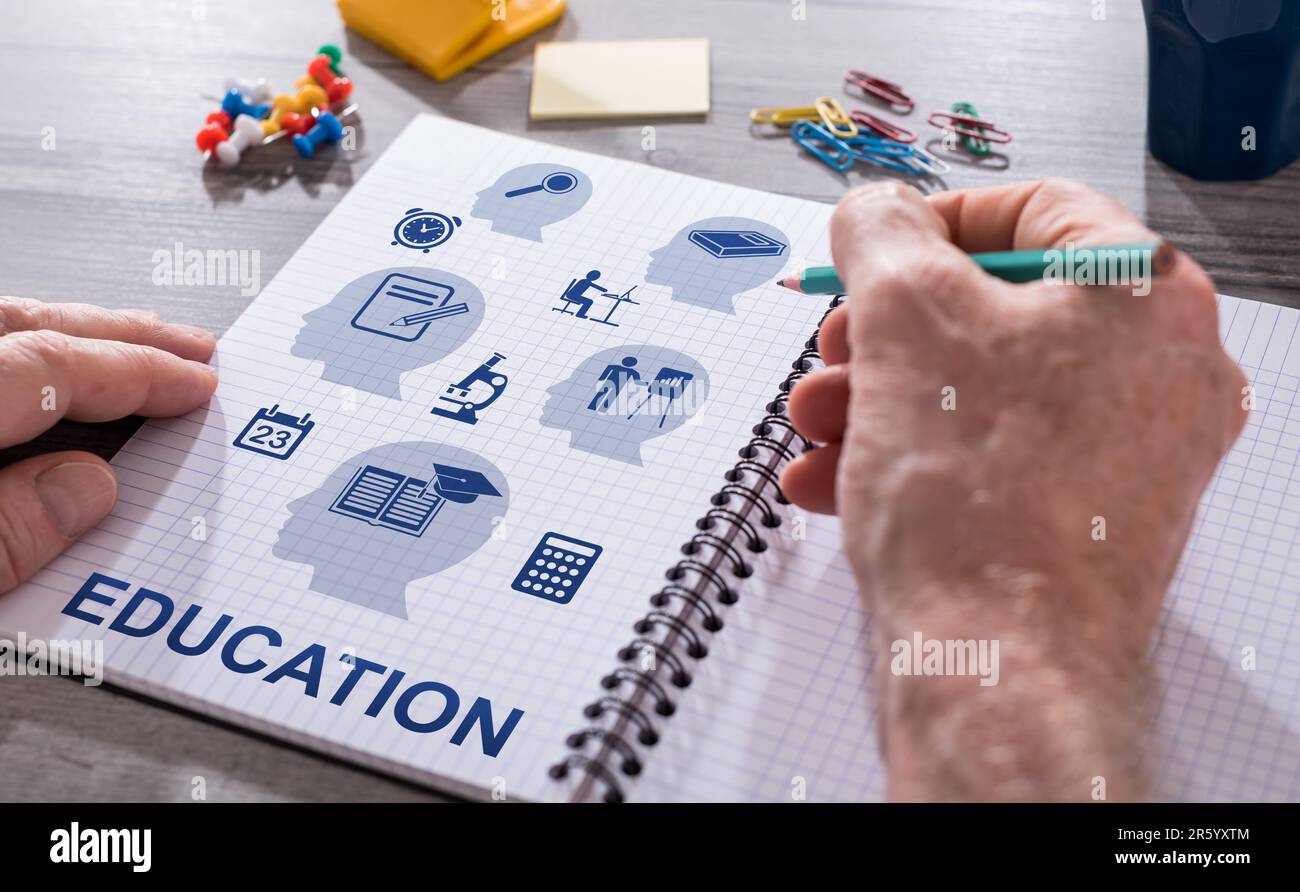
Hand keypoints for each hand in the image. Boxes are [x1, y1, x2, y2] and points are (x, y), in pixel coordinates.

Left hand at [0, 297, 217, 593]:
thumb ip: (8, 534)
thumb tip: (85, 489)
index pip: (49, 366)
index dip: (135, 372)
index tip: (196, 384)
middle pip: (18, 332)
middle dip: (115, 335)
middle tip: (188, 344)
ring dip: (66, 342)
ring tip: (130, 349)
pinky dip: (19, 369)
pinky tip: (42, 392)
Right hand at [780, 180, 1246, 799]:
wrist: (997, 665)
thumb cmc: (981, 504)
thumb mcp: (904, 316)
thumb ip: (881, 232)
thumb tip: (876, 209)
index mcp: (1146, 298)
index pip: (1036, 209)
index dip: (932, 222)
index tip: (874, 253)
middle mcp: (1155, 374)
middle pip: (995, 310)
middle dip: (884, 332)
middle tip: (833, 353)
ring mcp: (1125, 455)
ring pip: (978, 390)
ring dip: (877, 398)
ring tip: (818, 426)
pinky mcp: (1083, 518)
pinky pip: (985, 459)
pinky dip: (906, 458)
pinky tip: (834, 480)